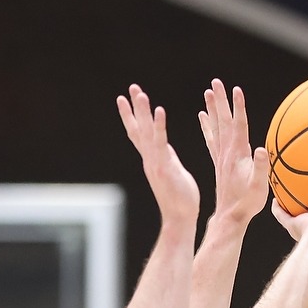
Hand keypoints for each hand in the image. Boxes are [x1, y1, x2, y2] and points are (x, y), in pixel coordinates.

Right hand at [116, 84, 198, 226]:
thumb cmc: (181, 200)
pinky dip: (159, 126)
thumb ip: (167, 159)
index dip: (133, 116)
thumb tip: (165, 149)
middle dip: (133, 109)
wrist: (180, 219)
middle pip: (138, 129)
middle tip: (130, 88)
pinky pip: (161, 143)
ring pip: (146, 133)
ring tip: (139, 93)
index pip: (139, 134)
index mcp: (153, 160)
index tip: (126, 99)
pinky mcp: (165, 167)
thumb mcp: (173, 173)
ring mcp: (155, 163)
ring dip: (143, 112)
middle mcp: (150, 159)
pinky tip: (159, 110)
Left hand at [199, 80, 270, 223]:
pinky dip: (206, 126)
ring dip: (213, 109)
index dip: (238, 107)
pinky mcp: (218, 162)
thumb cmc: (247, 203)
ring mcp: (221, 156)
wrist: (230, 217)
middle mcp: (226, 152)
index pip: (238, 126)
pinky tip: (202, 116)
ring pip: (215, 127)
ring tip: (208, 92)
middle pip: (223, 121)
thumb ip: (261, 169)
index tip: (236, 89)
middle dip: (221, 101)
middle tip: (216, 82)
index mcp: (237, 155)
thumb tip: (261, 150)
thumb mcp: (258, 188)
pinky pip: (210, 139)